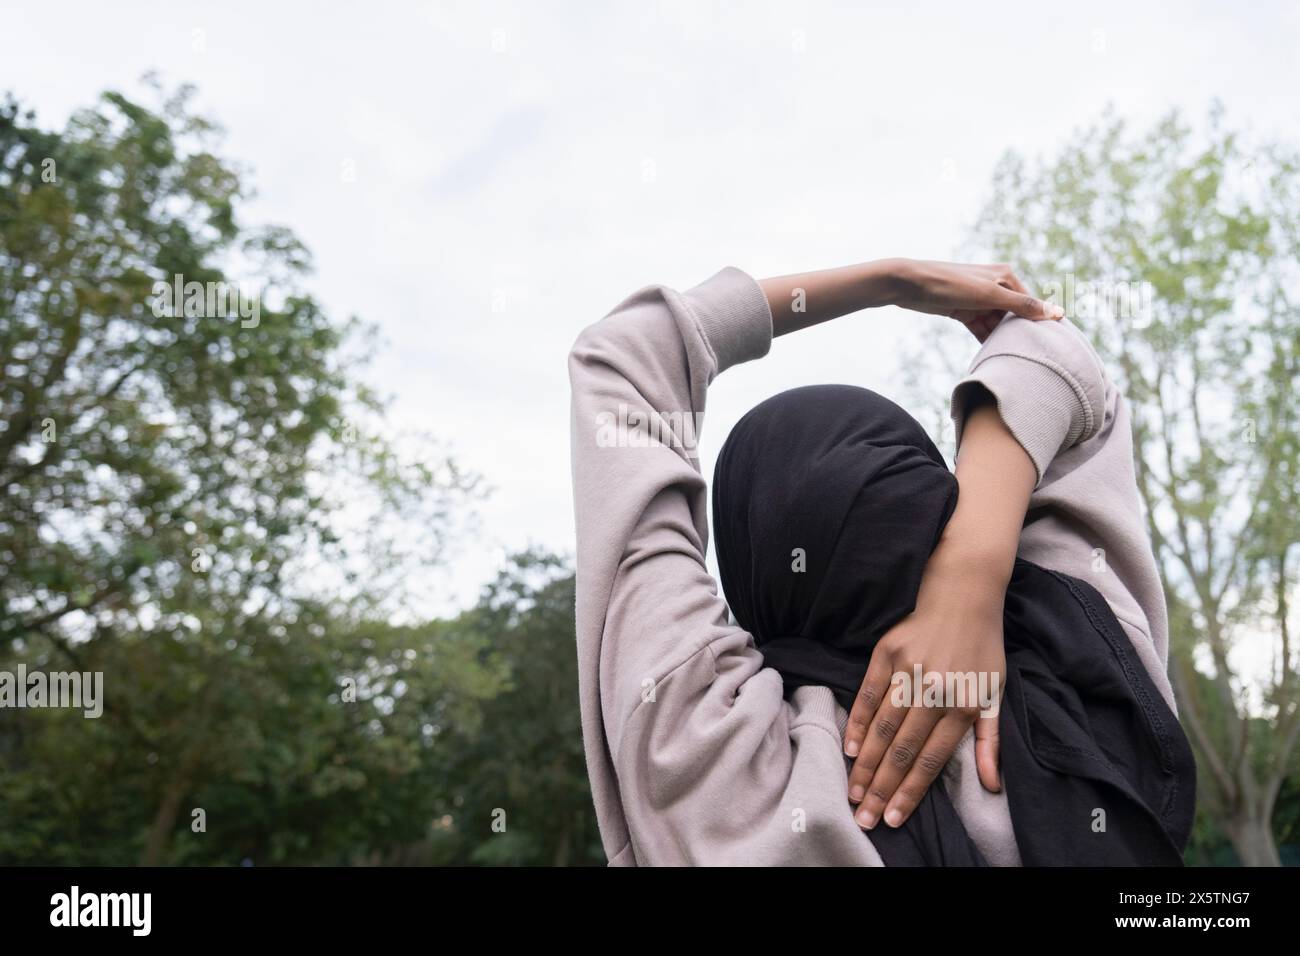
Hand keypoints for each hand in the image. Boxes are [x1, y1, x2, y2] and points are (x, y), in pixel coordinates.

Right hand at [842, 544, 1006, 829]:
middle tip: (864, 817)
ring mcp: (909, 669)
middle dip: (882, 788)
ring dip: (866, 764)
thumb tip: (991, 784)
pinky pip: (869, 693)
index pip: (932, 759)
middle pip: (903, 750)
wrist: (964, 586)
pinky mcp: (888, 650)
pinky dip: (859, 722)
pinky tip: (850, 748)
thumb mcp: (996, 691)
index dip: (911, 792)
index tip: (894, 818)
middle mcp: (935, 690)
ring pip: (884, 727)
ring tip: (853, 792)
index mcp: (964, 704)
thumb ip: (990, 739)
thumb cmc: (983, 642)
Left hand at [889, 259, 1062, 341]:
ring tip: (1011, 358)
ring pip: (996, 323)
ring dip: (1000, 338)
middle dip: (1017, 333)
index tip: (1049, 345)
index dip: (1037, 323)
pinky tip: (992, 355)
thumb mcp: (989, 296)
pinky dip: (985, 338)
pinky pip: (980, 327)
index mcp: (1005, 276)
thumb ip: (1022, 306)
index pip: (1030, 303)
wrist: (910, 285)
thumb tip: (1057, 312)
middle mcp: (994, 285)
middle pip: (1013, 314)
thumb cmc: (950, 285)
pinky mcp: (963, 310)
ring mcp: (977, 298)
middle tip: (1030, 356)